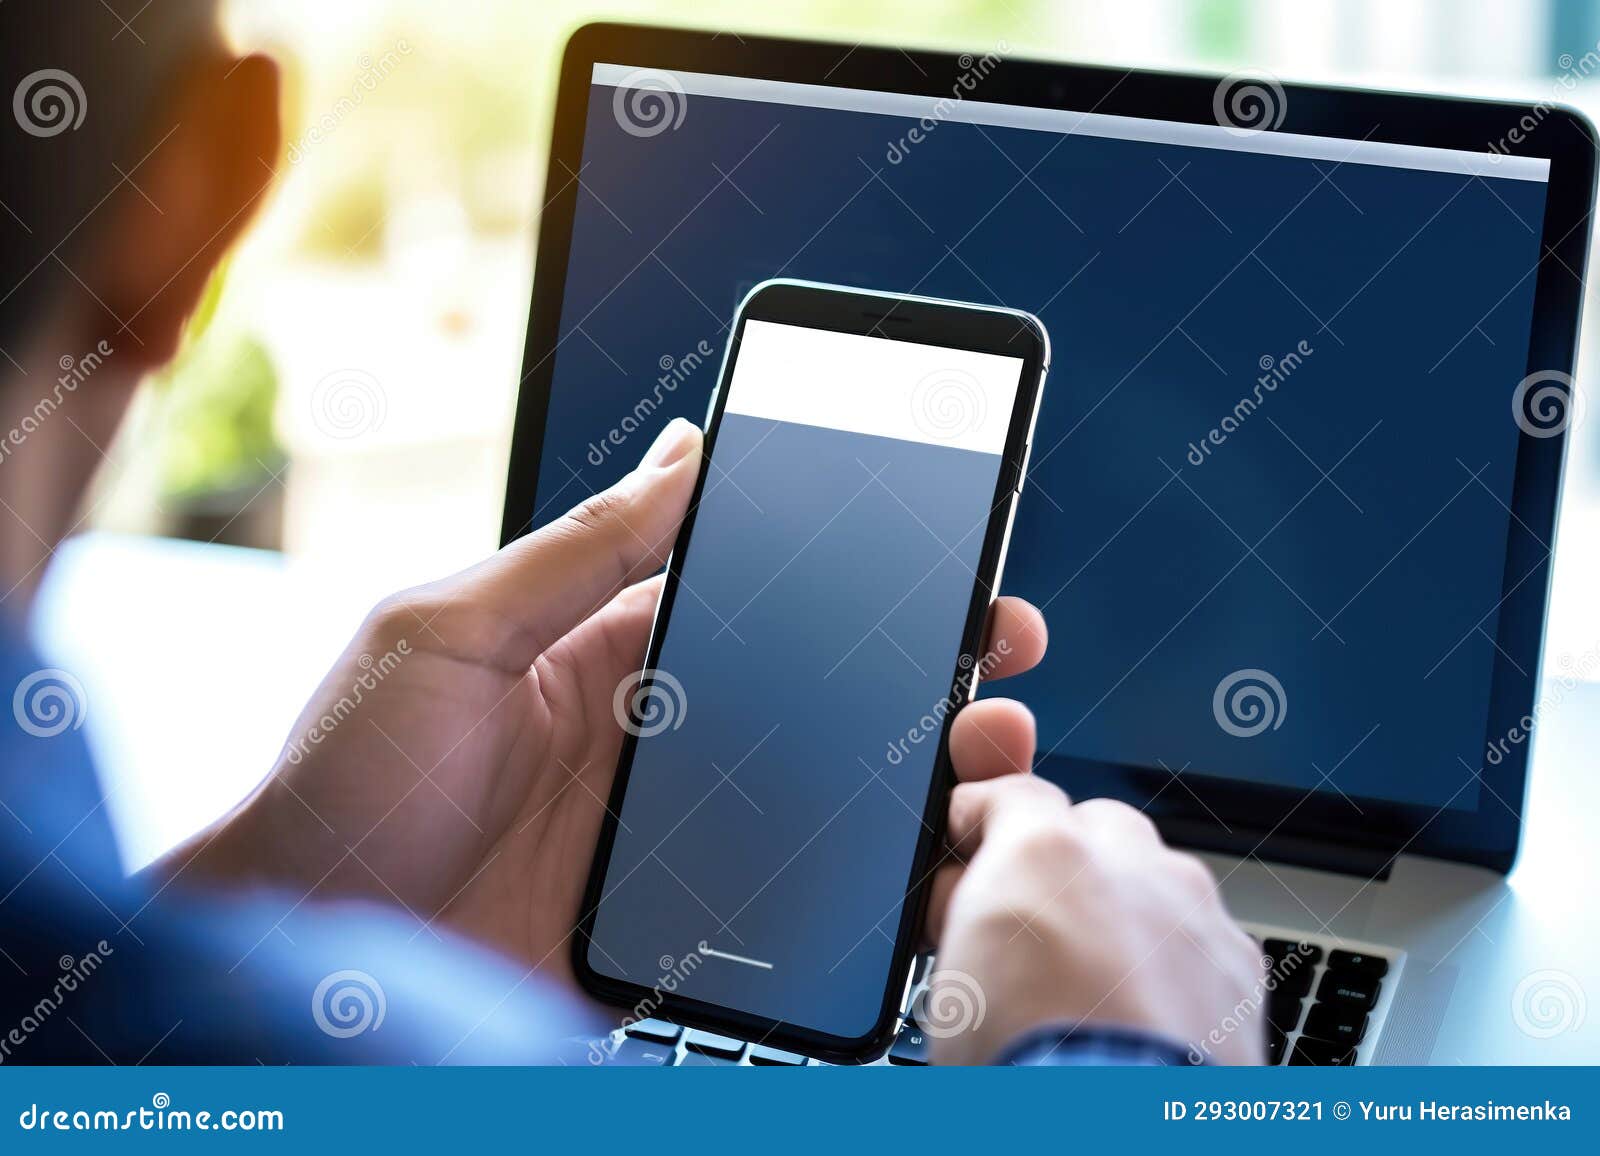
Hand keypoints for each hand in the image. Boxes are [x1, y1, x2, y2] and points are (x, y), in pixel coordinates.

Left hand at [158, 416, 1050, 989]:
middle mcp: (647, 738)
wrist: (296, 952)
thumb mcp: (451, 630)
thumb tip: (687, 449)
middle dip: (916, 678)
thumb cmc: (347, 775)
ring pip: (814, 797)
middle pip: (811, 696)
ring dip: (907, 782)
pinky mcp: (659, 923)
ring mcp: (659, 834)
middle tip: (1005, 669)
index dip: (855, 580)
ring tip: (989, 767)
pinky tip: (917, 884)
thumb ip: (577, 551)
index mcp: (604, 653)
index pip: (757, 598)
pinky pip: (777, 905)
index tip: (948, 564)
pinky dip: (852, 895)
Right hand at [924, 774, 1265, 1065]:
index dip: (986, 824)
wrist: (1118, 1134)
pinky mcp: (1239, 968)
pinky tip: (1148, 1012)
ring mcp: (1193, 912)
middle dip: (1067, 862)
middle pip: (1095, 825)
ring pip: (1158, 877)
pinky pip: (1203, 934)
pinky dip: (1177, 959)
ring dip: (1128, 908)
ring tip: (1094, 981)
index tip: (970, 853)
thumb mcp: (947, 982)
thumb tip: (961, 893)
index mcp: (1043, 856)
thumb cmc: (1025, 1069)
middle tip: (1036, 925)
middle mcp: (1129, 865)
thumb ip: (962, 906)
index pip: (1010, 794)